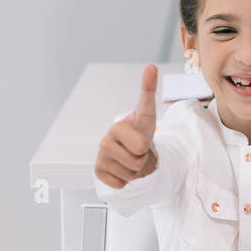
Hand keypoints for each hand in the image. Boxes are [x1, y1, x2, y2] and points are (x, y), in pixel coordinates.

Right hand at [95, 65, 159, 187]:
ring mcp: (99, 158)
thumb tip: (151, 66)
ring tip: (131, 158)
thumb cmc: (140, 130)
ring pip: (130, 175)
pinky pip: (120, 184)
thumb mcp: (148, 113)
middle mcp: (104, 142)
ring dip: (135, 170)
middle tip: (139, 151)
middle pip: (137, 163)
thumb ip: (148, 90)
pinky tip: (122, 168)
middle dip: (143, 159)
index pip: (141, 145)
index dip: (145, 146)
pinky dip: (125, 180)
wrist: (132, 149)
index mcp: (117, 128)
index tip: (141, 140)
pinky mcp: (98, 173)